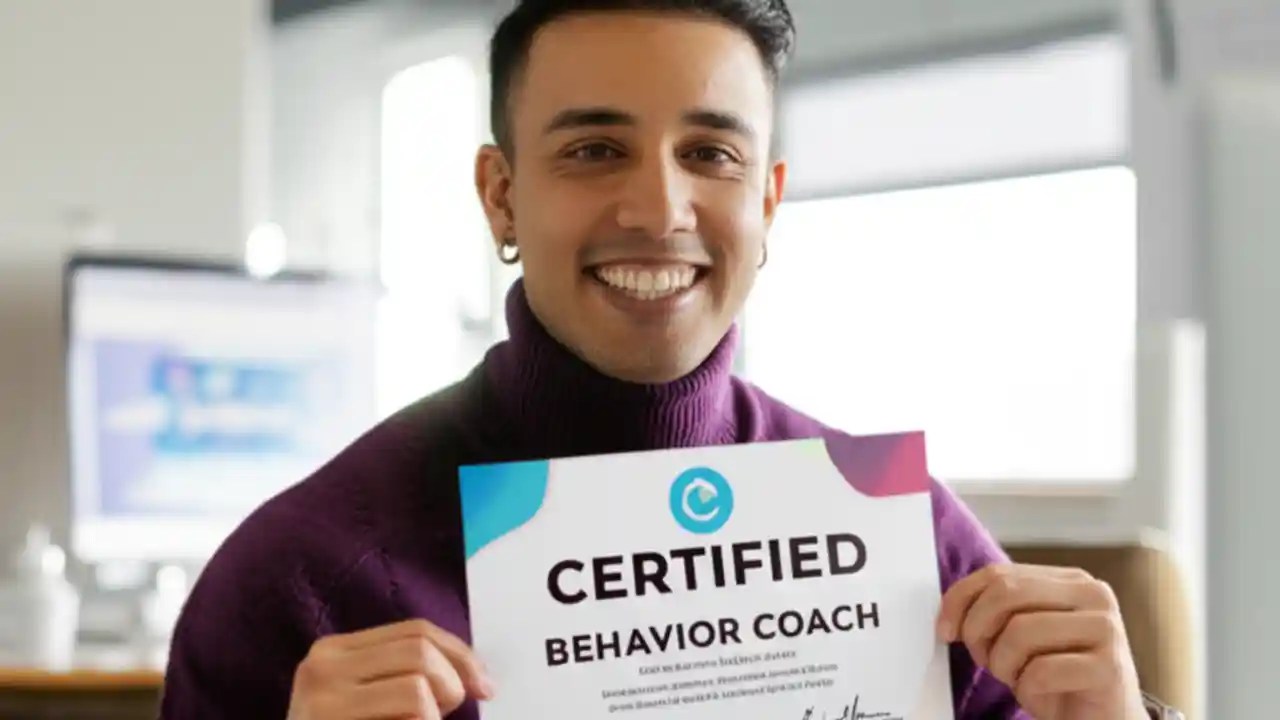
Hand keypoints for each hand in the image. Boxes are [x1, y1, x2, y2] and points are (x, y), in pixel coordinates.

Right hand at [287, 618, 493, 719]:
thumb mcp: (364, 697)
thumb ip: (403, 674)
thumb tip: (474, 673)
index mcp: (334, 651)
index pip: (416, 630)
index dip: (461, 654)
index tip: (485, 685)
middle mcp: (323, 668)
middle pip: (420, 652)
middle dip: (452, 683)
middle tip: (446, 715)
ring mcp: (324, 704)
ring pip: (417, 689)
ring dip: (434, 717)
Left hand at [936, 563, 1147, 719]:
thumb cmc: (1057, 680)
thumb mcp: (1023, 636)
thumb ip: (999, 610)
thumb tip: (949, 612)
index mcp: (1071, 580)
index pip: (999, 574)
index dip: (961, 599)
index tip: (944, 628)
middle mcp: (1094, 595)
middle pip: (1006, 595)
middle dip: (979, 630)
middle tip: (982, 659)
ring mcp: (1106, 629)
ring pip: (1020, 632)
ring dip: (1004, 665)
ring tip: (1018, 679)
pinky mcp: (1110, 668)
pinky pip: (1041, 671)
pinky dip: (1027, 688)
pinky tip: (1041, 694)